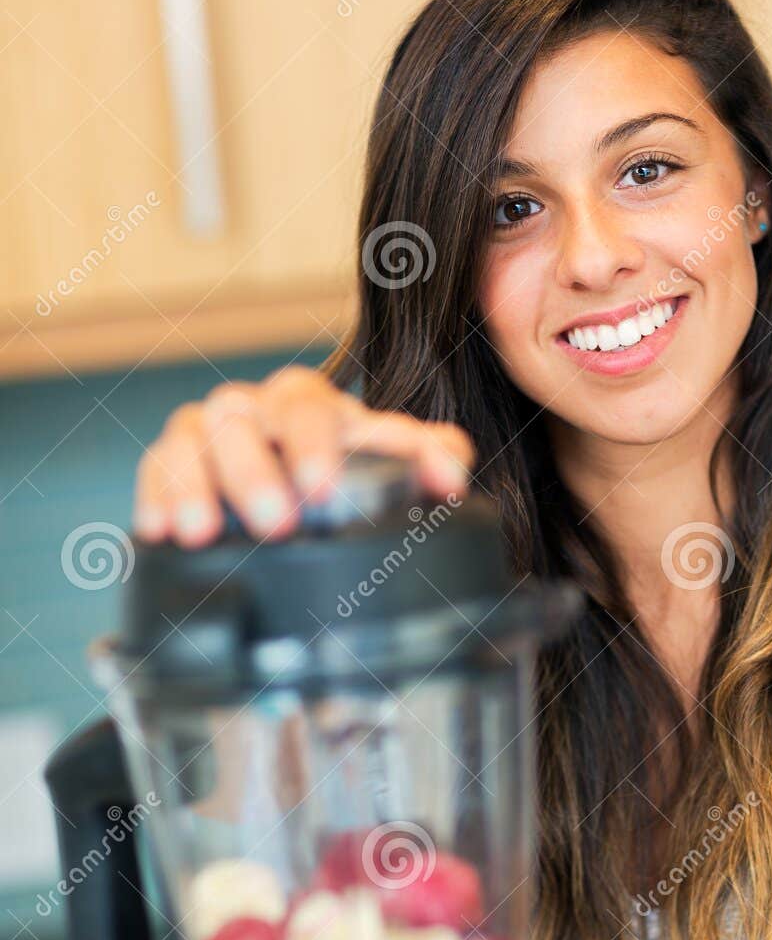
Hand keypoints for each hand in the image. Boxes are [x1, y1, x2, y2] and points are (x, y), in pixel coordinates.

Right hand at [133, 364, 474, 546]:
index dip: (314, 447)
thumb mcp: (398, 462)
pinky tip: (158, 533)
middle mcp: (254, 410)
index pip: (308, 410)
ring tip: (203, 535)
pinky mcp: (172, 465)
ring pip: (189, 441)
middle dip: (255, 474)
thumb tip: (450, 479)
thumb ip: (433, 457)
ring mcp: (208, 435)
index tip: (322, 490)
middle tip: (276, 524)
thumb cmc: (355, 471)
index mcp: (310, 403)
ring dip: (194, 486)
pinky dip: (155, 497)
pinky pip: (154, 468)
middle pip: (241, 423)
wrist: (312, 492)